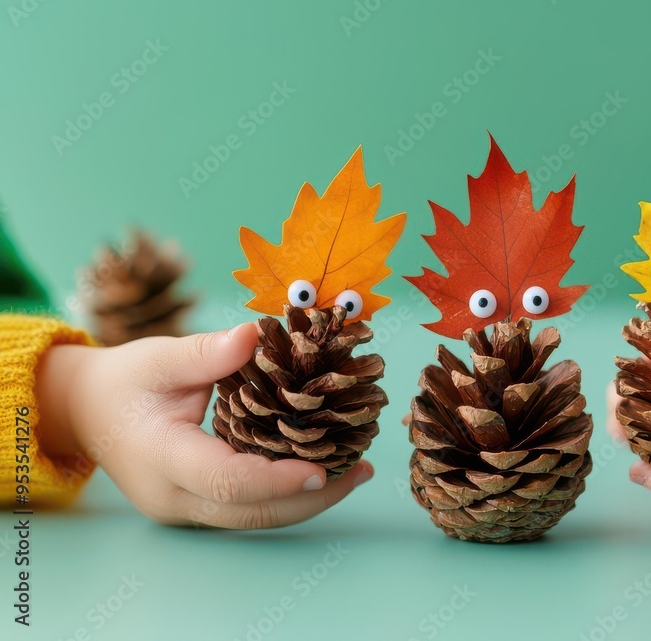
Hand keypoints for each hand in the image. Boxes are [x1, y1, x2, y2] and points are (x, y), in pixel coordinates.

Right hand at [36, 324, 372, 528]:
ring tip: (357, 472)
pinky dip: (287, 493)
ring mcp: (185, 509)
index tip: (325, 469)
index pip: (227, 481)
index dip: (278, 479)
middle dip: (312, 497)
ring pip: (256, 517)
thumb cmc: (124, 381)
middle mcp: (174, 496)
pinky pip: (249, 507)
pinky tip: (324, 470)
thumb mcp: (158, 358)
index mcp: (162, 458)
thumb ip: (206, 352)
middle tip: (362, 470)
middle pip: (252, 511)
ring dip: (308, 500)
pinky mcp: (198, 506)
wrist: (87, 412)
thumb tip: (255, 335)